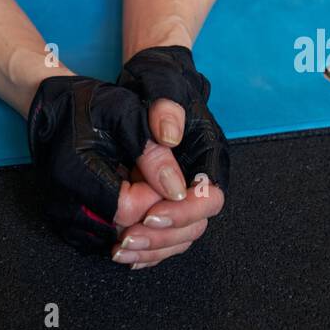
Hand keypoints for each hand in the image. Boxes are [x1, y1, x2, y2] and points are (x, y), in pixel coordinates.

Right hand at [26, 74, 193, 254]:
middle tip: (181, 193)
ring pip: (126, 249)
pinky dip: (143, 237)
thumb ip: (153, 152)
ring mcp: (68, 223)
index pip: (130, 210)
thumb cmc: (90, 107)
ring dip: (157, 232)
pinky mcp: (75, 230)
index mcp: (74, 174)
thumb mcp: (126, 114)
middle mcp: (65, 207)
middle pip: (129, 237)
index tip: (179, 182)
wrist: (57, 112)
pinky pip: (116, 245)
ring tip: (170, 201)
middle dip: (167, 221)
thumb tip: (177, 189)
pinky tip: (156, 214)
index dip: (162, 200)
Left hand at [111, 45, 228, 269]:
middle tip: (126, 240)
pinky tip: (123, 250)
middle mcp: (201, 176)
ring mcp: (183, 190)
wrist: (150, 79)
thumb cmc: (160, 80)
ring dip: (151, 247)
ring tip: (120, 250)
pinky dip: (146, 245)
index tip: (149, 213)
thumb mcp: (161, 85)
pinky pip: (164, 232)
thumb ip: (166, 108)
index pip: (209, 197)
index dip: (182, 212)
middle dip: (162, 237)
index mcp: (209, 153)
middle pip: (195, 224)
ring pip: (179, 234)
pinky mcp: (164, 197)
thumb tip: (169, 137)